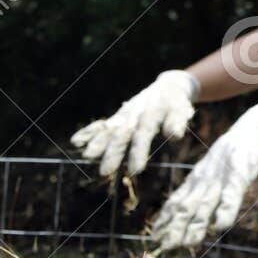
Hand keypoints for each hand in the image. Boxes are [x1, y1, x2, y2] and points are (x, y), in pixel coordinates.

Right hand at [71, 70, 198, 177]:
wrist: (167, 86)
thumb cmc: (177, 103)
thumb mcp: (181, 110)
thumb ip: (177, 122)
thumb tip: (176, 136)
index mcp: (151, 113)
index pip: (143, 134)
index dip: (138, 151)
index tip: (135, 170)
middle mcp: (134, 114)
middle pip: (122, 135)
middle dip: (113, 153)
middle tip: (104, 172)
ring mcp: (124, 115)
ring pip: (109, 130)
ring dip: (98, 143)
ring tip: (87, 157)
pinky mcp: (119, 117)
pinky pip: (102, 126)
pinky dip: (89, 132)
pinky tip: (76, 142)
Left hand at [151, 98, 257, 251]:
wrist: (253, 129)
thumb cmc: (232, 154)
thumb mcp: (210, 171)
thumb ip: (199, 190)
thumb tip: (190, 214)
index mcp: (196, 181)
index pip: (176, 202)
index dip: (165, 219)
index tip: (154, 236)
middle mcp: (204, 182)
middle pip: (187, 208)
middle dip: (175, 228)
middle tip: (164, 247)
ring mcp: (221, 180)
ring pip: (205, 205)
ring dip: (195, 226)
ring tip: (186, 244)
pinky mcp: (240, 176)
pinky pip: (232, 196)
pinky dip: (225, 211)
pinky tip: (219, 227)